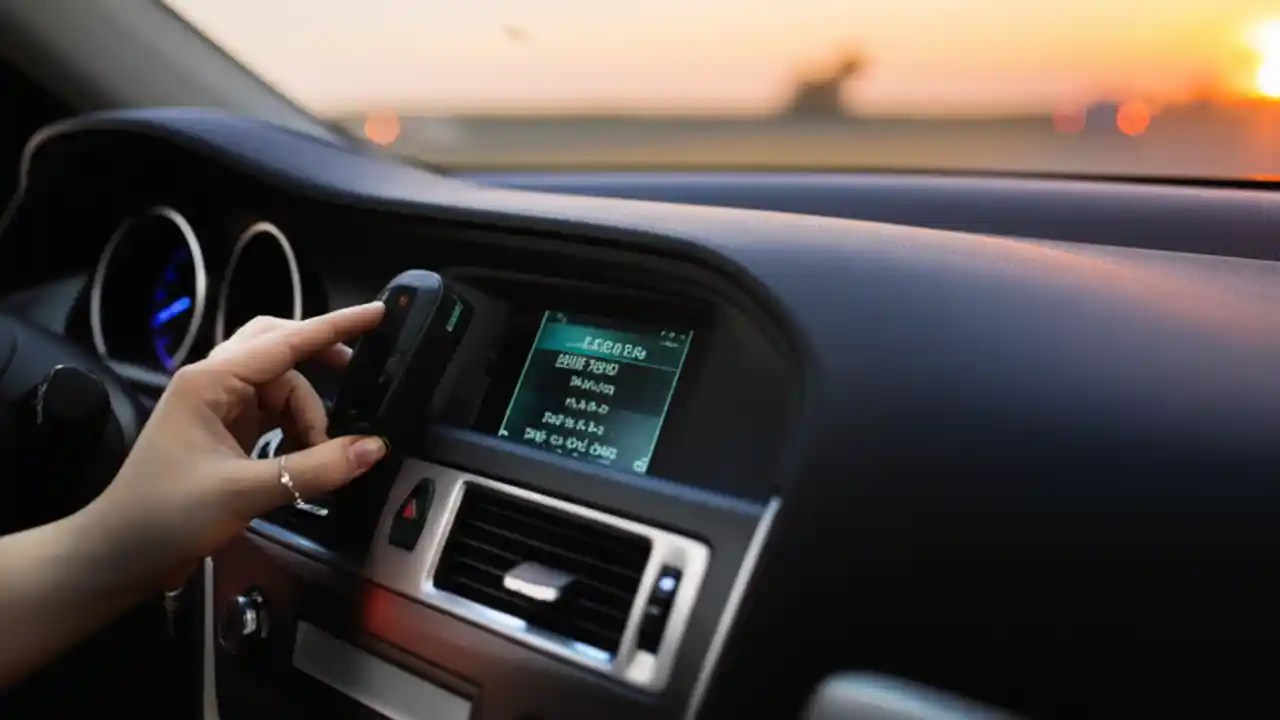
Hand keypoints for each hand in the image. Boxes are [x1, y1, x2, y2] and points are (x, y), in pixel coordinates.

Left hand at [84, 302, 387, 589]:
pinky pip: (272, 413)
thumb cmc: (166, 516)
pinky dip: (296, 429)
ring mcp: (217, 408)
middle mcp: (213, 384)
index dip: (335, 326)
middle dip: (320, 360)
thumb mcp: (244, 492)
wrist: (118, 557)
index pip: (286, 341)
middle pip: (279, 348)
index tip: (378, 313)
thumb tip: (374, 447)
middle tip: (359, 376)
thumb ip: (314, 469)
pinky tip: (307, 457)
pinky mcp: (223, 434)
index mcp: (210, 381)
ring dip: (308, 413)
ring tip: (323, 452)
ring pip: (280, 387)